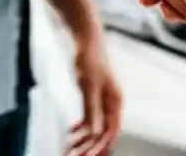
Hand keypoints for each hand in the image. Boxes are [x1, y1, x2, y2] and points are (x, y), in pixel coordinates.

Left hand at [67, 36, 122, 155]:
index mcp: (115, 101)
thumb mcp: (89, 86)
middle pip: (104, 132)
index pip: (110, 132)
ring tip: (71, 147)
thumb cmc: (90, 59)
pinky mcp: (96, 96)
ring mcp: (104, 100)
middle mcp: (113, 103)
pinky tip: (73, 131)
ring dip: (84, 138)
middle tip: (75, 155)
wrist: (87, 41)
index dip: (100, 147)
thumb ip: (92, 109)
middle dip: (90, 146)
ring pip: (97, 126)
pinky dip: (83, 126)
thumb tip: (94, 131)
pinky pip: (91, 117)